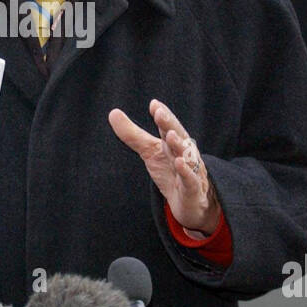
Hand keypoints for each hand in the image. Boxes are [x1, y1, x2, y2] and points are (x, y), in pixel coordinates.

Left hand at [109, 98, 219, 234]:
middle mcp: (185, 154)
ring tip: (169, 135)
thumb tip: (113, 112)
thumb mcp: (149, 152)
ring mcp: (191, 171)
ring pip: (187, 156)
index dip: (162, 116)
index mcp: (173, 143)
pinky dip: (186, 171)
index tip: (154, 104)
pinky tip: (179, 163)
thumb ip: (132, 134)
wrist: (190, 202)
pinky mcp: (193, 190)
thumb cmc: (170, 172)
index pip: (168, 127)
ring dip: (179, 145)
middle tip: (159, 113)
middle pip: (178, 137)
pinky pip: (191, 179)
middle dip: (169, 125)